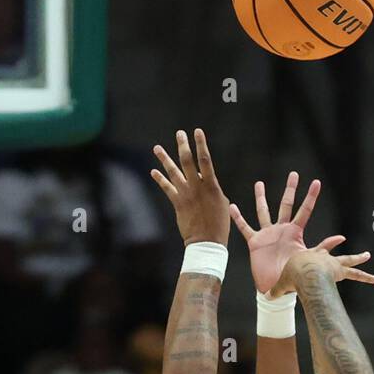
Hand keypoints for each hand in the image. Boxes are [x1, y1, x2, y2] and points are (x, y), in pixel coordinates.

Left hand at [150, 129, 230, 246]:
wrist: (207, 241)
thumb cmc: (219, 224)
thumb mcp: (221, 203)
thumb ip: (212, 188)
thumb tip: (203, 178)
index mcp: (211, 186)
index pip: (205, 160)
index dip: (201, 144)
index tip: (197, 131)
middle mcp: (197, 187)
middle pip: (188, 161)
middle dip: (183, 145)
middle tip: (179, 133)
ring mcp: (186, 194)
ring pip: (173, 172)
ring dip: (164, 158)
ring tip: (157, 148)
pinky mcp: (178, 203)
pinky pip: (167, 188)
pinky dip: (160, 179)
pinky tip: (153, 171)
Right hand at [229, 170, 325, 293]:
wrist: (279, 287)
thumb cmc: (295, 276)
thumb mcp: (310, 259)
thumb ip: (323, 247)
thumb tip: (342, 237)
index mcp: (295, 233)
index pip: (304, 210)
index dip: (310, 196)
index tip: (316, 182)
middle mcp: (281, 230)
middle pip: (285, 204)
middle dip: (290, 189)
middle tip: (294, 174)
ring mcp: (267, 235)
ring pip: (263, 211)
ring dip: (260, 198)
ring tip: (259, 183)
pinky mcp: (255, 243)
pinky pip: (245, 227)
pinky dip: (238, 218)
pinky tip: (232, 207)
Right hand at [272, 243, 373, 297]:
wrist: (299, 269)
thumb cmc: (291, 274)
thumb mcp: (282, 283)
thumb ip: (277, 290)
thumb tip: (267, 297)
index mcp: (312, 257)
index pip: (323, 248)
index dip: (330, 244)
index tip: (341, 239)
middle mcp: (325, 258)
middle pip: (340, 256)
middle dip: (351, 256)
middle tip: (365, 254)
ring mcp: (333, 264)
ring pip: (350, 261)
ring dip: (360, 260)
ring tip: (369, 256)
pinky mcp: (340, 273)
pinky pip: (356, 275)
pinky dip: (367, 277)